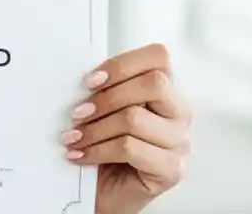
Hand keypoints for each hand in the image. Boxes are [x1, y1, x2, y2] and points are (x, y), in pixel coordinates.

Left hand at [63, 43, 191, 213]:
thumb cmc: (103, 147)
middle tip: (77, 113)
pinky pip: (130, 148)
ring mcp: (179, 142)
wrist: (103, 192)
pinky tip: (80, 154)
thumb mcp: (103, 111)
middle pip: (154, 84)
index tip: (90, 80)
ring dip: (95, 128)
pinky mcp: (172, 170)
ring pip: (135, 118)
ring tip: (72, 137)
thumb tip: (83, 74)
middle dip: (107, 97)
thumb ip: (104, 88)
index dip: (122, 64)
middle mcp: (178, 114)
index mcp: (165, 91)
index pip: (159, 58)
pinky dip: (97, 150)